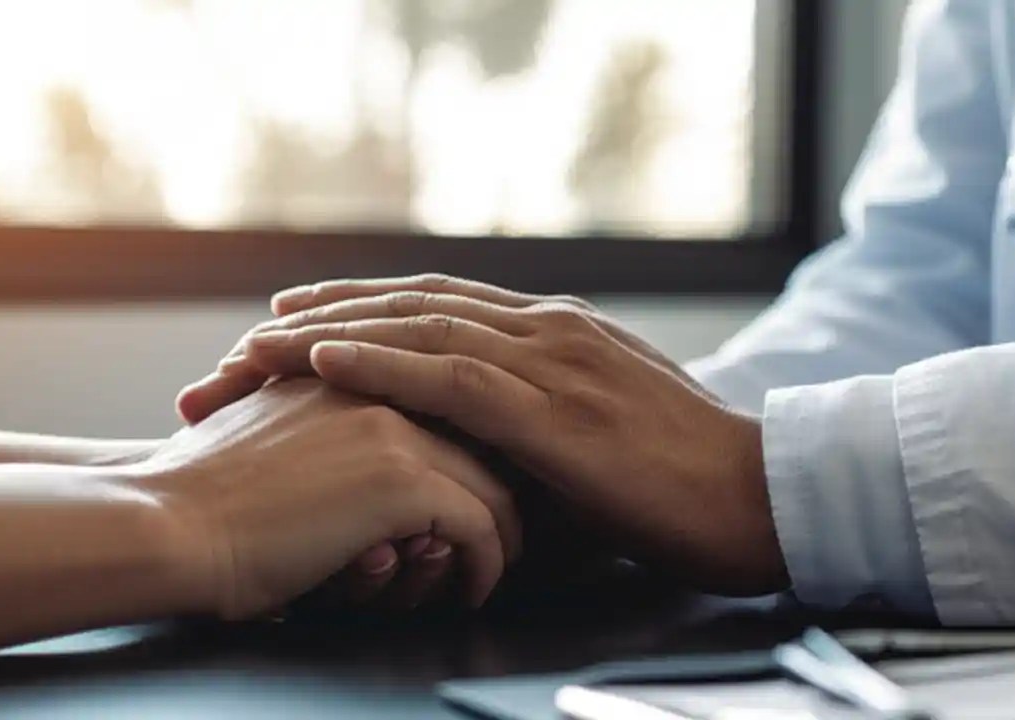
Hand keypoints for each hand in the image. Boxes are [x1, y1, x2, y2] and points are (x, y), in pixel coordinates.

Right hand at [138, 377, 520, 619]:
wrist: (166, 520)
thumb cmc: (202, 495)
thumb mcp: (271, 432)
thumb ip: (322, 430)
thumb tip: (357, 457)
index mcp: (352, 367)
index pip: (447, 394)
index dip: (475, 444)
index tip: (488, 483)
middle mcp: (384, 387)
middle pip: (483, 439)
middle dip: (502, 493)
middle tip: (507, 533)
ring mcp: (398, 431)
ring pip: (493, 486)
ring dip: (501, 537)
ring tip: (493, 567)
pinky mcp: (402, 482)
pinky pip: (479, 528)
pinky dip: (484, 566)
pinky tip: (473, 588)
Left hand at [177, 275, 786, 595]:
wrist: (757, 497)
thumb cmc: (679, 481)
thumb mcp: (598, 438)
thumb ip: (536, 428)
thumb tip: (477, 454)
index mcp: (557, 334)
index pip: (441, 307)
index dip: (367, 309)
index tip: (304, 317)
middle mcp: (547, 330)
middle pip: (414, 307)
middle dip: (329, 315)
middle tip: (256, 325)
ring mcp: (551, 362)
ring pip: (419, 330)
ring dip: (332, 334)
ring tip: (262, 340)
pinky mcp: (553, 410)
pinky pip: (449, 377)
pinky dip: (381, 364)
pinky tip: (324, 361)